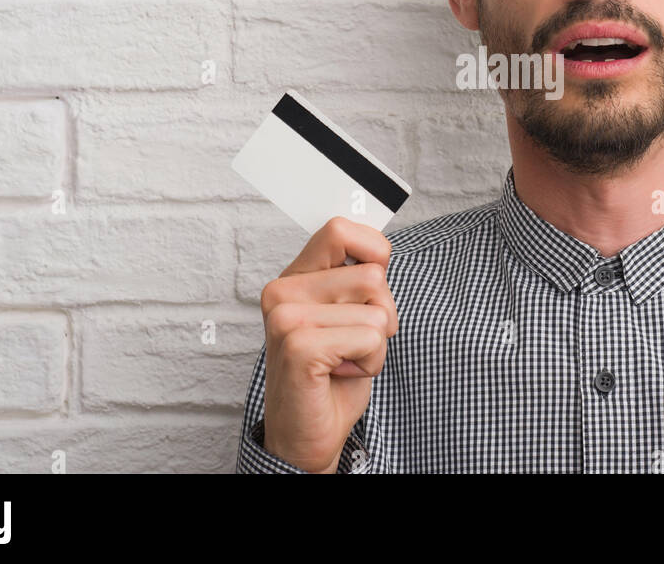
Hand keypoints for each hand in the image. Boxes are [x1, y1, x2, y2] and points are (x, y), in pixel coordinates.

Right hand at [260, 216, 396, 472]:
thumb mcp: (348, 315)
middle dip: (381, 315)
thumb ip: (356, 279)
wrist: (307, 434)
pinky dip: (370, 362)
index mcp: (294, 277)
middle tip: (352, 343)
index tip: (371, 286)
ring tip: (344, 360)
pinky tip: (340, 373)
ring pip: (378, 310)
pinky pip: (372, 337)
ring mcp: (287, 317)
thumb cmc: (331, 375)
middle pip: (373, 276)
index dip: (373, 251)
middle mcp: (282, 291)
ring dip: (375, 343)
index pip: (340, 230)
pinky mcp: (300, 345)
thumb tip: (380, 250)